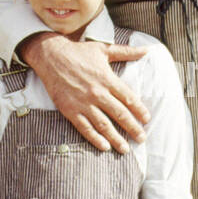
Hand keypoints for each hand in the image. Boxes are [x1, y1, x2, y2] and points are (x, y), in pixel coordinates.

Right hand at [22, 32, 149, 151]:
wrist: (50, 56)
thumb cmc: (78, 52)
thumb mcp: (104, 49)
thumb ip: (126, 52)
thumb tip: (146, 49)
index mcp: (107, 79)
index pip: (129, 98)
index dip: (140, 110)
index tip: (147, 119)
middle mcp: (97, 93)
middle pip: (120, 114)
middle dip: (133, 128)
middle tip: (141, 139)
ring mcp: (83, 103)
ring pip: (104, 124)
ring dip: (116, 138)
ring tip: (125, 149)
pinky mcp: (70, 110)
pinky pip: (85, 128)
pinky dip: (95, 138)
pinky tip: (104, 147)